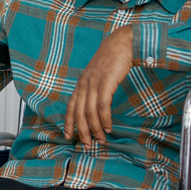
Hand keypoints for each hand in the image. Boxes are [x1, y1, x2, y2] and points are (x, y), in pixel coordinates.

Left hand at [64, 25, 133, 145]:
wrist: (122, 44)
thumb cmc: (112, 60)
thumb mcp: (98, 75)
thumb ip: (94, 88)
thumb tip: (96, 106)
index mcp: (81, 83)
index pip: (70, 106)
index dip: (68, 122)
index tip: (68, 136)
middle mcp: (84, 84)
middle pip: (79, 113)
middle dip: (82, 131)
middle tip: (87, 145)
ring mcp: (94, 83)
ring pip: (90, 112)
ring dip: (95, 129)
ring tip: (101, 140)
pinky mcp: (106, 83)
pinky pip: (102, 106)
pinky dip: (105, 119)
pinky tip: (108, 127)